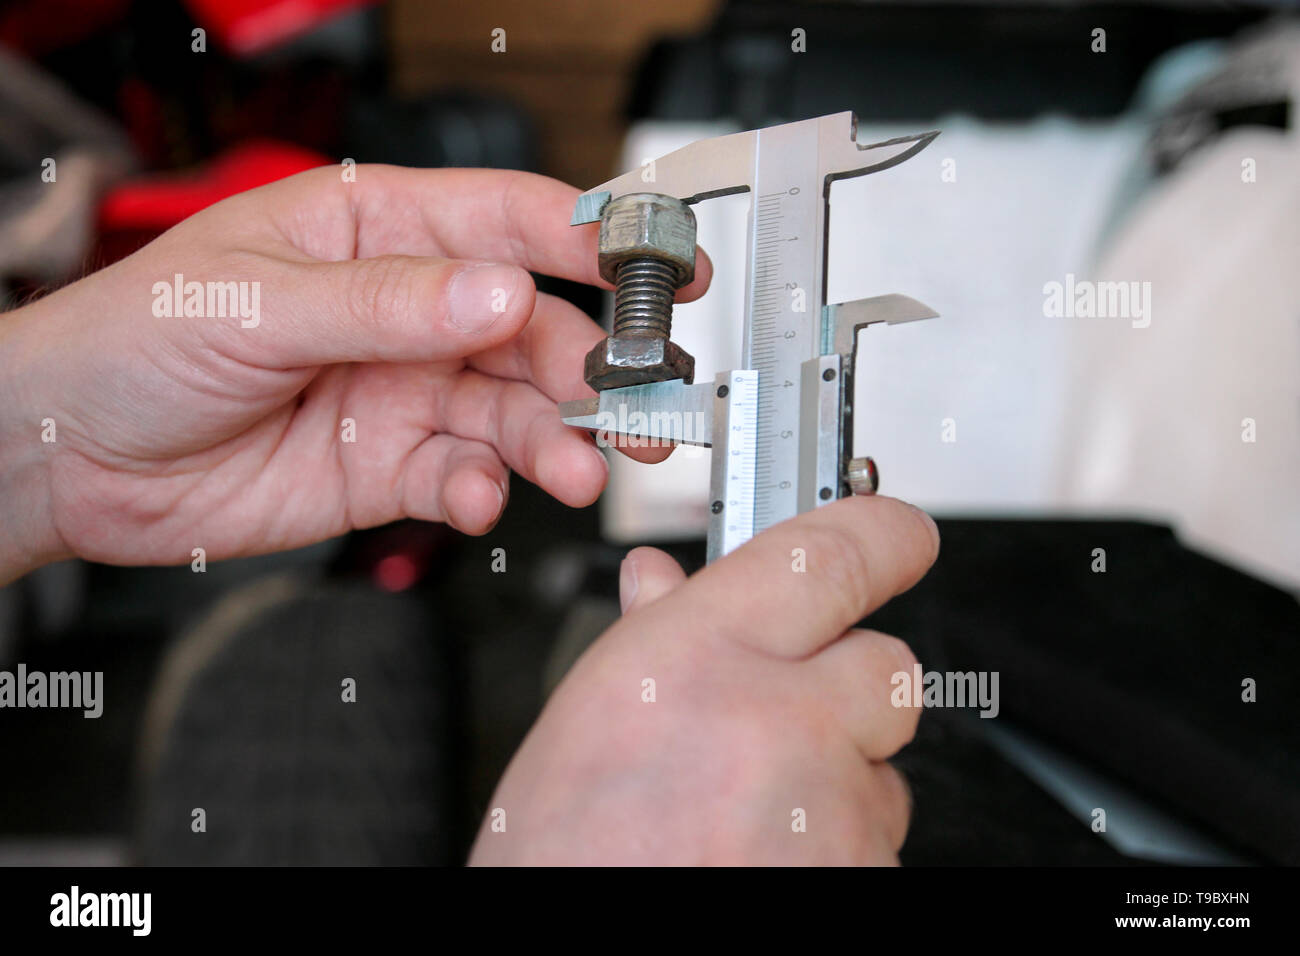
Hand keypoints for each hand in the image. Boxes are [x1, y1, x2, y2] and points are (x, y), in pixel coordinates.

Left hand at [0, 166, 710, 581]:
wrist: (72, 457)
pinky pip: (462, 477)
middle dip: (591, 366)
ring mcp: (405, 390)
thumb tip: (497, 292)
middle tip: (633, 402)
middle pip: (533, 329)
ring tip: (575, 469)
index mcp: (376, 231)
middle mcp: (408, 312)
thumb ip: (386, 303)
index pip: (506, 220)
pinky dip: (481, 492)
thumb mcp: (258, 303)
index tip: (663, 265)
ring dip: (554, 441)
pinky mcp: (391, 465)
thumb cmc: (136, 341)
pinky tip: (473, 500)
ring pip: (512, 412)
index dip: (591, 240)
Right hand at [469, 495, 939, 864]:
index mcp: (695, 659)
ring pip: (884, 768)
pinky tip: (762, 862)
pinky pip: (878, 844)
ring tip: (747, 820)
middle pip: (887, 663)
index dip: (880, 532)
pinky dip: (835, 851)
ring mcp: (832, 810)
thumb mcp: (587, 726)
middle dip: (849, 687)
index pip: (830, 554)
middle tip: (784, 723)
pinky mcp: (866, 875)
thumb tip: (663, 579)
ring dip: (838, 783)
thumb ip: (650, 638)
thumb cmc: (567, 859)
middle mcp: (777, 722)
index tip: (898, 532)